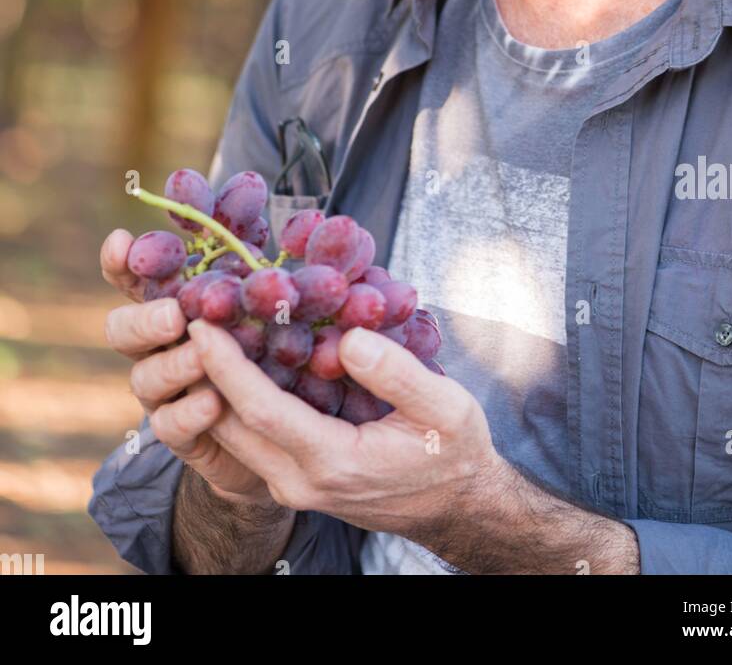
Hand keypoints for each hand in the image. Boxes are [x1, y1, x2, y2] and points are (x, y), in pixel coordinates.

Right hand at [100, 228, 271, 505]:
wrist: (284, 416)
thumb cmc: (270, 334)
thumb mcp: (269, 286)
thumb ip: (256, 244)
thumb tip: (262, 189)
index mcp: (171, 302)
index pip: (132, 277)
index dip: (119, 261)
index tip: (122, 240)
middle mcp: (157, 346)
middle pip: (121, 329)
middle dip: (143, 320)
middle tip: (175, 316)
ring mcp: (165, 391)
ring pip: (143, 378)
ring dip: (173, 366)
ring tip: (202, 358)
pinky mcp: (183, 434)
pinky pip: (169, 426)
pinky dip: (188, 413)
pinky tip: (213, 403)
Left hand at [187, 319, 507, 541]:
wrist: (457, 506)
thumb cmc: (453, 453)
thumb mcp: (446, 407)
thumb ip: (398, 374)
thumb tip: (349, 337)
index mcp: (334, 462)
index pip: (261, 411)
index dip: (226, 367)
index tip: (200, 324)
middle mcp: (301, 481)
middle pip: (230, 425)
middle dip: (204, 371)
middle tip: (188, 313)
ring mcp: (294, 484)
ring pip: (234, 434)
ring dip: (214, 385)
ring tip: (204, 327)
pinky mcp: (296, 477)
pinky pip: (251, 437)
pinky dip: (235, 398)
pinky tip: (239, 356)